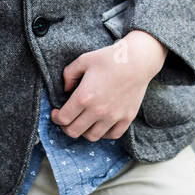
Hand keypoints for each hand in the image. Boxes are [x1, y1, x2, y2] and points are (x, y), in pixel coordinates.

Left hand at [51, 30, 166, 141]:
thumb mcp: (83, 60)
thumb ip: (68, 75)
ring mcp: (113, 116)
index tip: (56, 113)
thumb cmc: (109, 58)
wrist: (138, 60)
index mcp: (84, 96)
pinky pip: (112, 135)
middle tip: (67, 119)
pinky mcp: (127, 118)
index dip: (56, 118)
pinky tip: (100, 123)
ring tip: (83, 122)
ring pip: (92, 136)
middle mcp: (98, 110)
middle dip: (66, 127)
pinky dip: (104, 133)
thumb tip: (65, 89)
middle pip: (74, 131)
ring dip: (84, 131)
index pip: (63, 119)